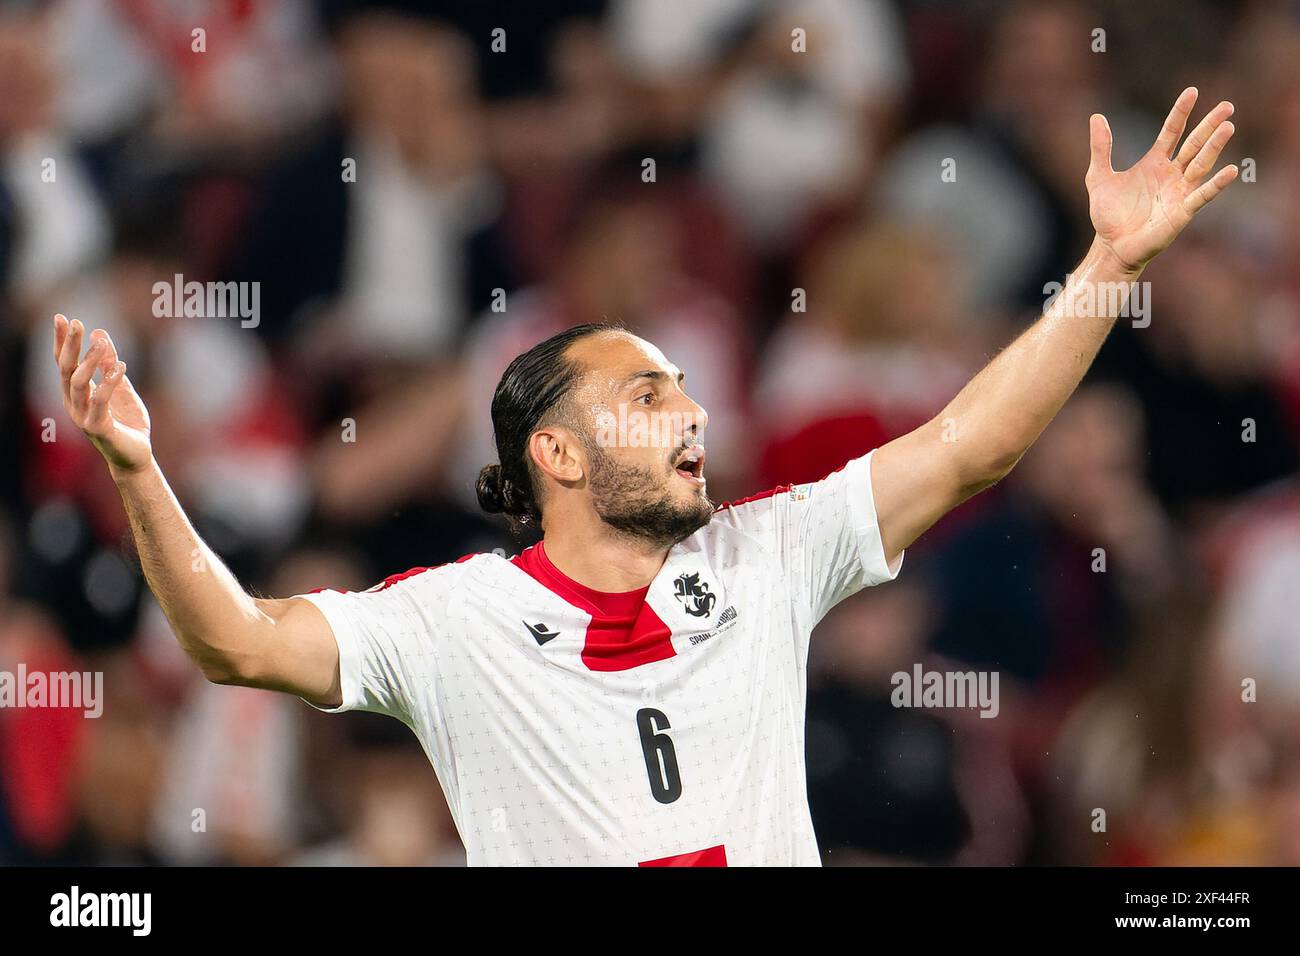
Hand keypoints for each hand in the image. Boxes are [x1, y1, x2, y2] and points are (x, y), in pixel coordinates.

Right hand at [53, 314, 151, 474]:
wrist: (136, 456)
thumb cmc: (126, 422)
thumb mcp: (121, 387)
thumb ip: (109, 364)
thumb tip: (100, 333)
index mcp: (76, 393)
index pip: (64, 363)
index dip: (61, 341)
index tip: (62, 318)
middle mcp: (73, 403)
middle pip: (66, 370)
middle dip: (69, 345)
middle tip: (76, 323)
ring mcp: (83, 416)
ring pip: (78, 383)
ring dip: (89, 361)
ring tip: (102, 342)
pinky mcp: (98, 428)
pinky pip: (100, 401)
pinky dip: (109, 382)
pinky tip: (121, 366)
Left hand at [1087, 87, 1238, 270]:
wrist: (1111, 246)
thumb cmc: (1107, 214)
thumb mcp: (1098, 177)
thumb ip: (1100, 148)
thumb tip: (1096, 117)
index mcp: (1154, 162)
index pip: (1172, 131)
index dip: (1181, 112)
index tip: (1192, 91)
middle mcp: (1171, 174)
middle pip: (1194, 144)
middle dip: (1209, 126)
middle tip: (1227, 107)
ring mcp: (1179, 192)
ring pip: (1201, 164)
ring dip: (1215, 147)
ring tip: (1228, 127)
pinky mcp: (1182, 212)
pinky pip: (1202, 195)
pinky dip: (1216, 184)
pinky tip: (1231, 170)